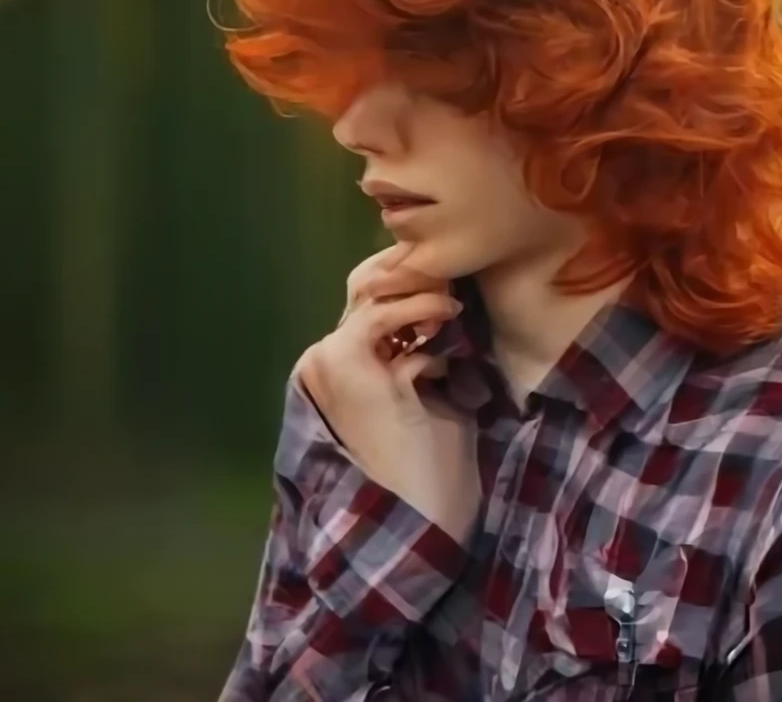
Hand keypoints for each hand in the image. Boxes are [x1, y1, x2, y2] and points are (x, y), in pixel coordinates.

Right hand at [293, 244, 480, 544]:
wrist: (416, 513)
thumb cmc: (428, 466)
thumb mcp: (422, 395)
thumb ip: (417, 351)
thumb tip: (440, 313)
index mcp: (343, 367)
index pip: (370, 301)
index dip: (408, 280)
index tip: (449, 274)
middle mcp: (327, 358)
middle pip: (364, 286)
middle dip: (410, 270)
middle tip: (452, 269)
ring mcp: (331, 360)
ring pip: (370, 291)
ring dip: (417, 284)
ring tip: (453, 294)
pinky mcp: (346, 364)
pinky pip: (380, 315)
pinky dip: (417, 307)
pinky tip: (446, 315)